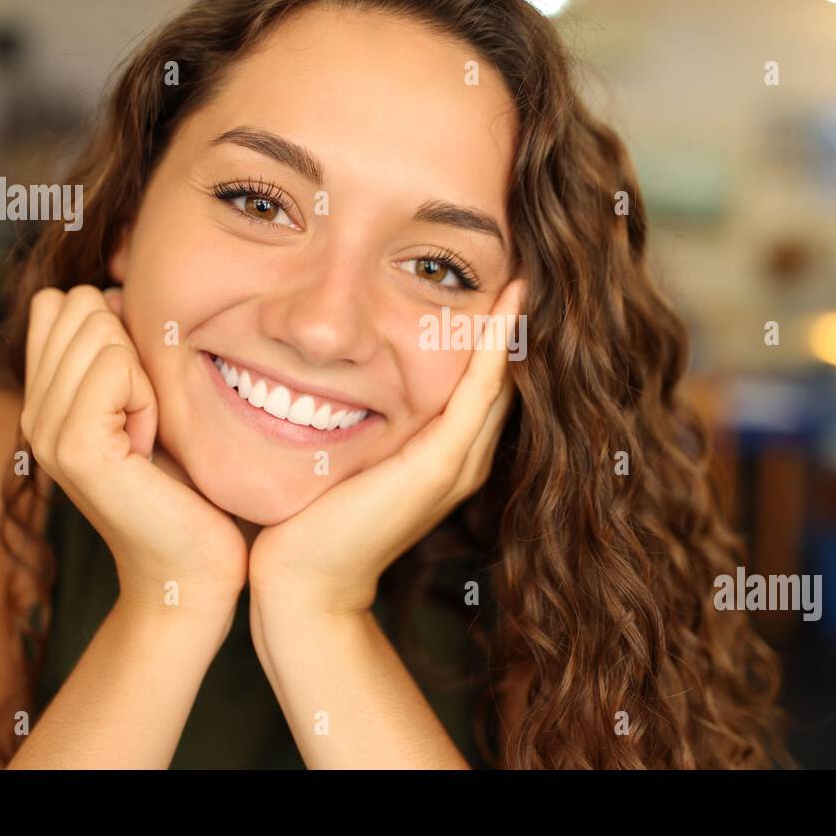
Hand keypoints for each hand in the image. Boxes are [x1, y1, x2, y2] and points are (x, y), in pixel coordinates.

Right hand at [21, 285, 248, 618]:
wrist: (194, 566)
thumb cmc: (190, 485)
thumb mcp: (152, 402)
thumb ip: (123, 349)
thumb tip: (114, 290)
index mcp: (45, 398)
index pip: (62, 302)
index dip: (117, 328)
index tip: (144, 393)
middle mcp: (32, 411)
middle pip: (80, 305)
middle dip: (134, 347)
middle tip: (150, 417)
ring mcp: (45, 430)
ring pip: (99, 328)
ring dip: (145, 373)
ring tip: (151, 433)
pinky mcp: (73, 447)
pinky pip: (114, 363)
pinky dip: (149, 393)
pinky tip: (151, 442)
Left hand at [247, 279, 525, 623]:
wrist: (301, 581)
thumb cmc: (309, 514)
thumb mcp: (346, 448)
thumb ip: (361, 411)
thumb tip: (334, 361)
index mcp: (447, 451)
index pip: (484, 375)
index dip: (498, 326)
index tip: (505, 267)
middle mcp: (465, 455)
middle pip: (506, 372)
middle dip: (518, 316)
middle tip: (535, 254)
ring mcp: (459, 461)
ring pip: (503, 376)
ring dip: (518, 321)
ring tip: (534, 266)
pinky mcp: (441, 465)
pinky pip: (480, 391)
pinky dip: (497, 346)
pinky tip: (510, 302)